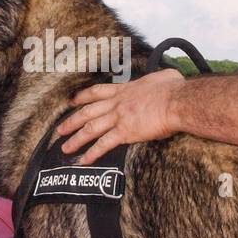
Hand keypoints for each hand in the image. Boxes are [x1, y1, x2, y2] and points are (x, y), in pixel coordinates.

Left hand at [56, 68, 184, 164]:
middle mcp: (117, 103)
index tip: (72, 101)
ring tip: (65, 148)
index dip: (82, 97)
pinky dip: (92, 153)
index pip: (97, 92)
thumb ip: (157, 78)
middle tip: (60, 130)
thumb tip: (166, 77)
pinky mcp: (126, 132)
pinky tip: (83, 160)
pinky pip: (104, 144)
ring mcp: (119, 117)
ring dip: (76, 139)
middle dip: (71, 121)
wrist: (177, 101)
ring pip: (91, 129)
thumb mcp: (163, 76)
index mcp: (125, 89)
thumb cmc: (174, 89)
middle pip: (88, 112)